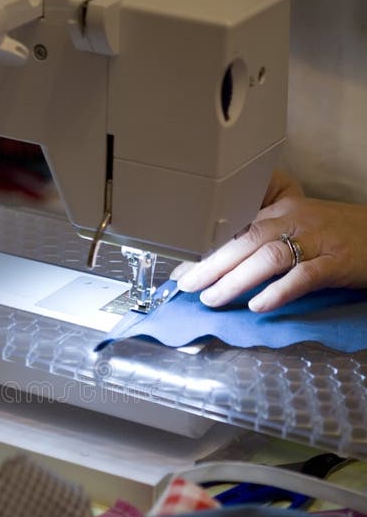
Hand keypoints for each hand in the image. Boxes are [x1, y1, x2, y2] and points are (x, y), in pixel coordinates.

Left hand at [174, 170, 366, 311]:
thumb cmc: (334, 233)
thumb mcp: (294, 223)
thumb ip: (259, 237)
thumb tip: (216, 264)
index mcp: (280, 211)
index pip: (234, 227)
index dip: (205, 248)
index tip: (180, 267)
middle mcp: (294, 220)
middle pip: (245, 238)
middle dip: (211, 262)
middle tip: (186, 283)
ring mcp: (315, 240)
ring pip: (269, 255)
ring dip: (236, 279)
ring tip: (212, 298)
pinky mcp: (335, 262)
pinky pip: (304, 275)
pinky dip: (279, 290)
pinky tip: (259, 305)